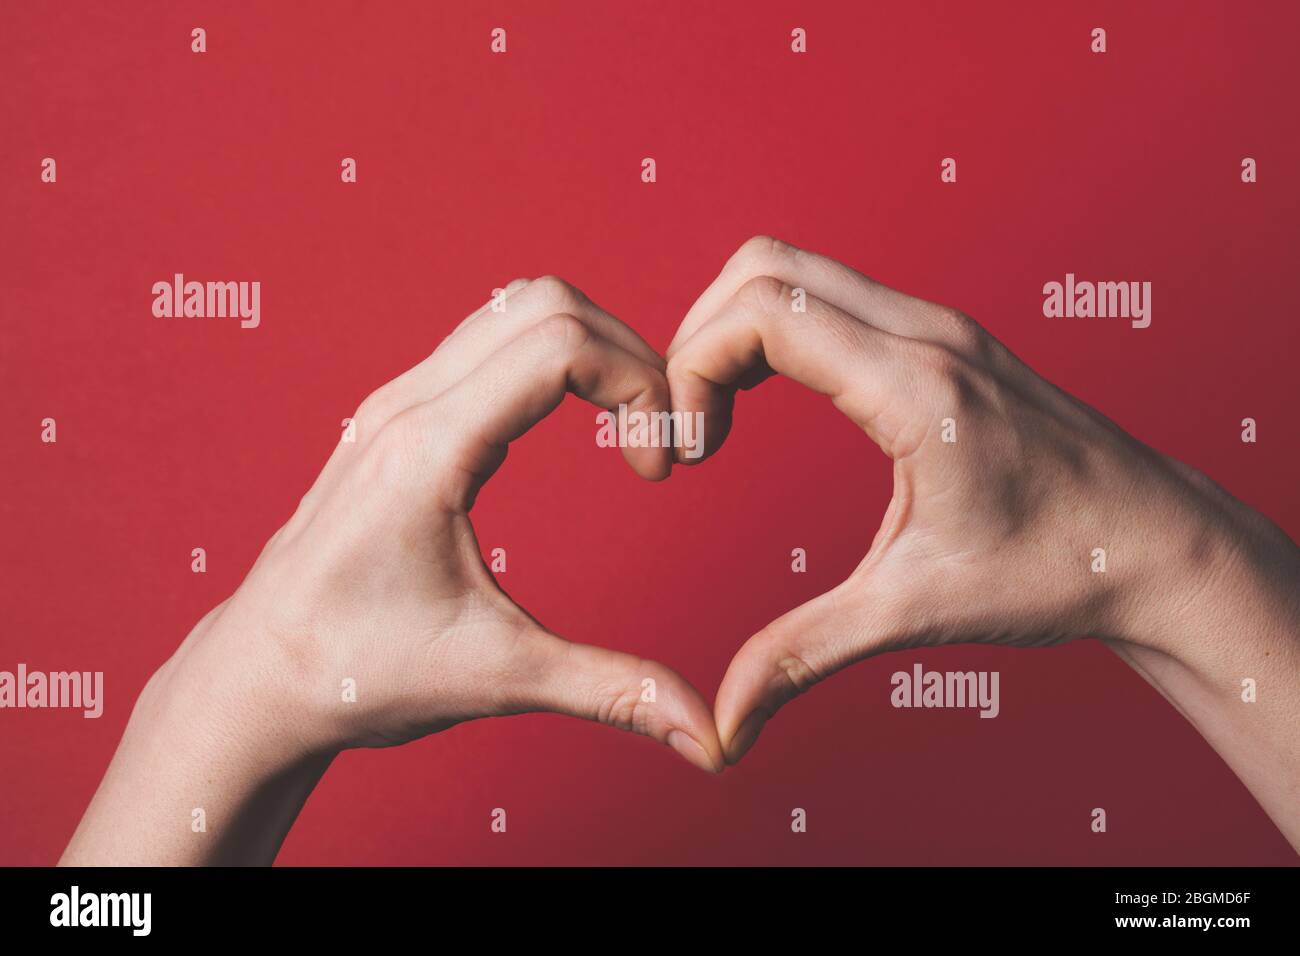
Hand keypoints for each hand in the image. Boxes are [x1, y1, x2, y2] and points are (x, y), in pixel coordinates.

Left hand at [63, 276, 721, 864]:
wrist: (256, 678)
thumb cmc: (356, 674)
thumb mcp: (494, 678)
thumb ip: (609, 691)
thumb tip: (706, 734)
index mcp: (427, 452)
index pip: (558, 343)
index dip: (639, 384)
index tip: (660, 466)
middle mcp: (406, 406)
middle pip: (545, 302)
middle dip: (628, 354)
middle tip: (658, 438)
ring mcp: (394, 402)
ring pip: (514, 308)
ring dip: (591, 350)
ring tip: (627, 430)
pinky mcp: (395, 416)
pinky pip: (488, 341)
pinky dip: (552, 359)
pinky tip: (574, 427)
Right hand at [666, 237, 1299, 846]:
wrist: (1160, 544)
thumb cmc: (1058, 570)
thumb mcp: (913, 612)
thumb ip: (802, 656)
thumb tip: (722, 723)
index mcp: (915, 388)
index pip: (762, 309)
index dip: (690, 368)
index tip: (686, 453)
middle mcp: (927, 334)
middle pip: (762, 267)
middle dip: (695, 339)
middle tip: (688, 431)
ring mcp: (939, 326)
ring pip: (793, 270)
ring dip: (732, 332)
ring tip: (716, 418)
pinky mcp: (943, 338)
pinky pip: (831, 295)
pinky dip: (774, 332)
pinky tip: (767, 400)